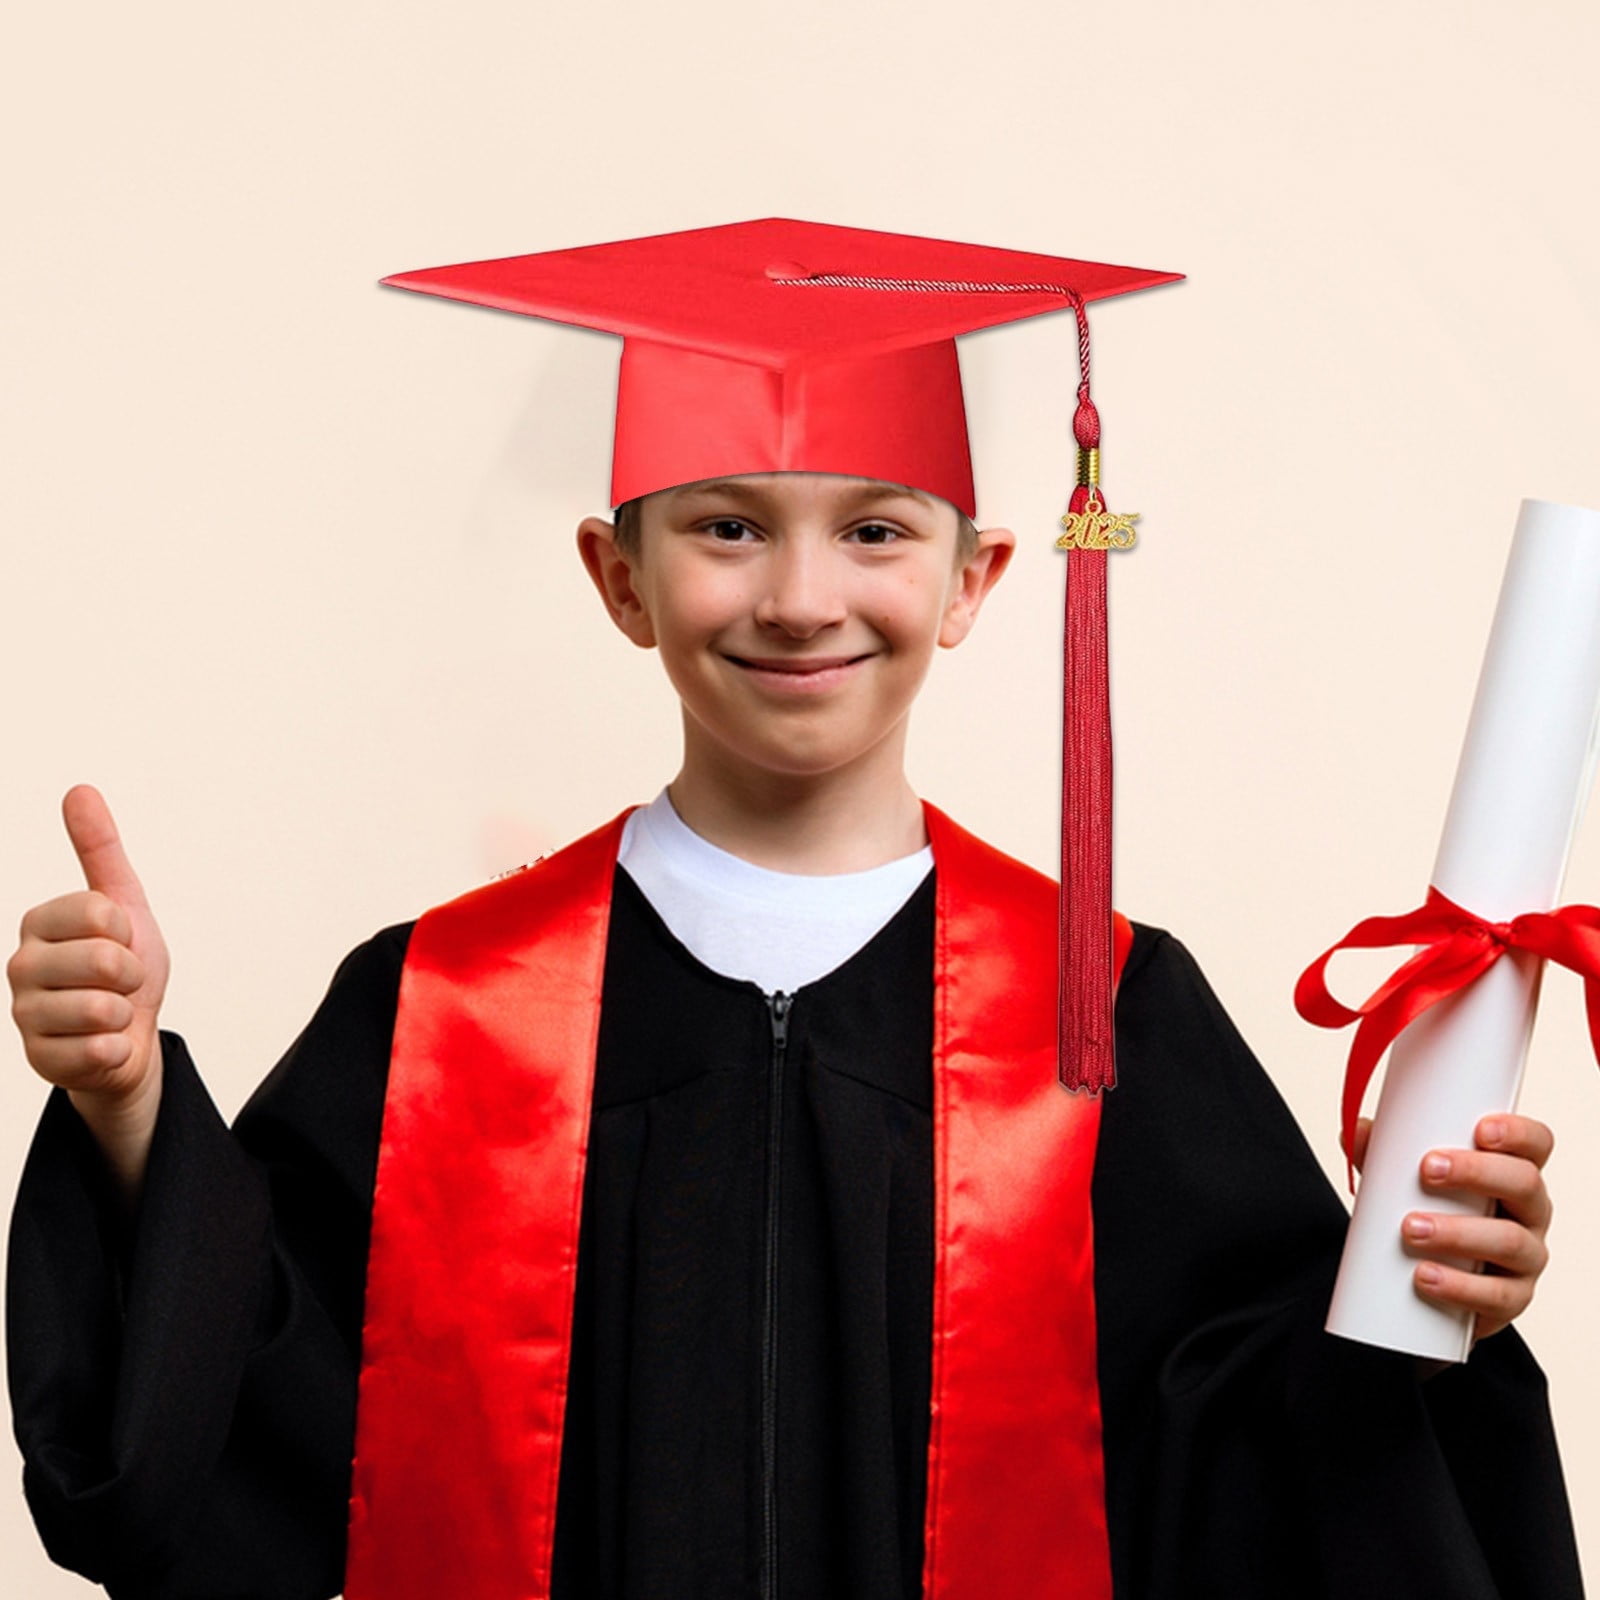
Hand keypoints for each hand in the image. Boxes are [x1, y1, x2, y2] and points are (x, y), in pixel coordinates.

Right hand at [7, 785, 169, 1198]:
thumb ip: (100, 850)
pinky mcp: (41, 1060)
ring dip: (126, 1013)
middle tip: (120, 983)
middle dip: (132, 975)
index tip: (121, 940)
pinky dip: (118, 1048)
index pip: (101, 912)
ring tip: (112, 1013)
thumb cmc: (124, 970)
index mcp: (40, 922)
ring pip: (101, 1009)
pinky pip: (100, 1050)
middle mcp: (22, 966)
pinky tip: (105, 1045)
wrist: (130, 1037)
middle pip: (105, 961)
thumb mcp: (124, 903)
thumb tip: (79, 789)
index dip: (128, 930)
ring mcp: (26, 1015)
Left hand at [1347, 1113, 1553, 1343]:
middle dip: (1477, 1173)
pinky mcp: (1512, 1298)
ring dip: (1459, 1233)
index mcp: (1511, 1172)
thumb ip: (1385, 1154)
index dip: (1518, 1133)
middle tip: (1428, 1170)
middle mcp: (1530, 1211)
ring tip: (1410, 1229)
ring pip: (1511, 1241)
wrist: (1428, 1281)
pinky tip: (1425, 1276)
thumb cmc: (1428, 1212)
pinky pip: (1498, 1295)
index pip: (1535, 1144)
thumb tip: (1355, 1130)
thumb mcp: (1407, 1180)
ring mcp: (1527, 1257)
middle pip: (1525, 1183)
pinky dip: (1459, 1287)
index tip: (1480, 1129)